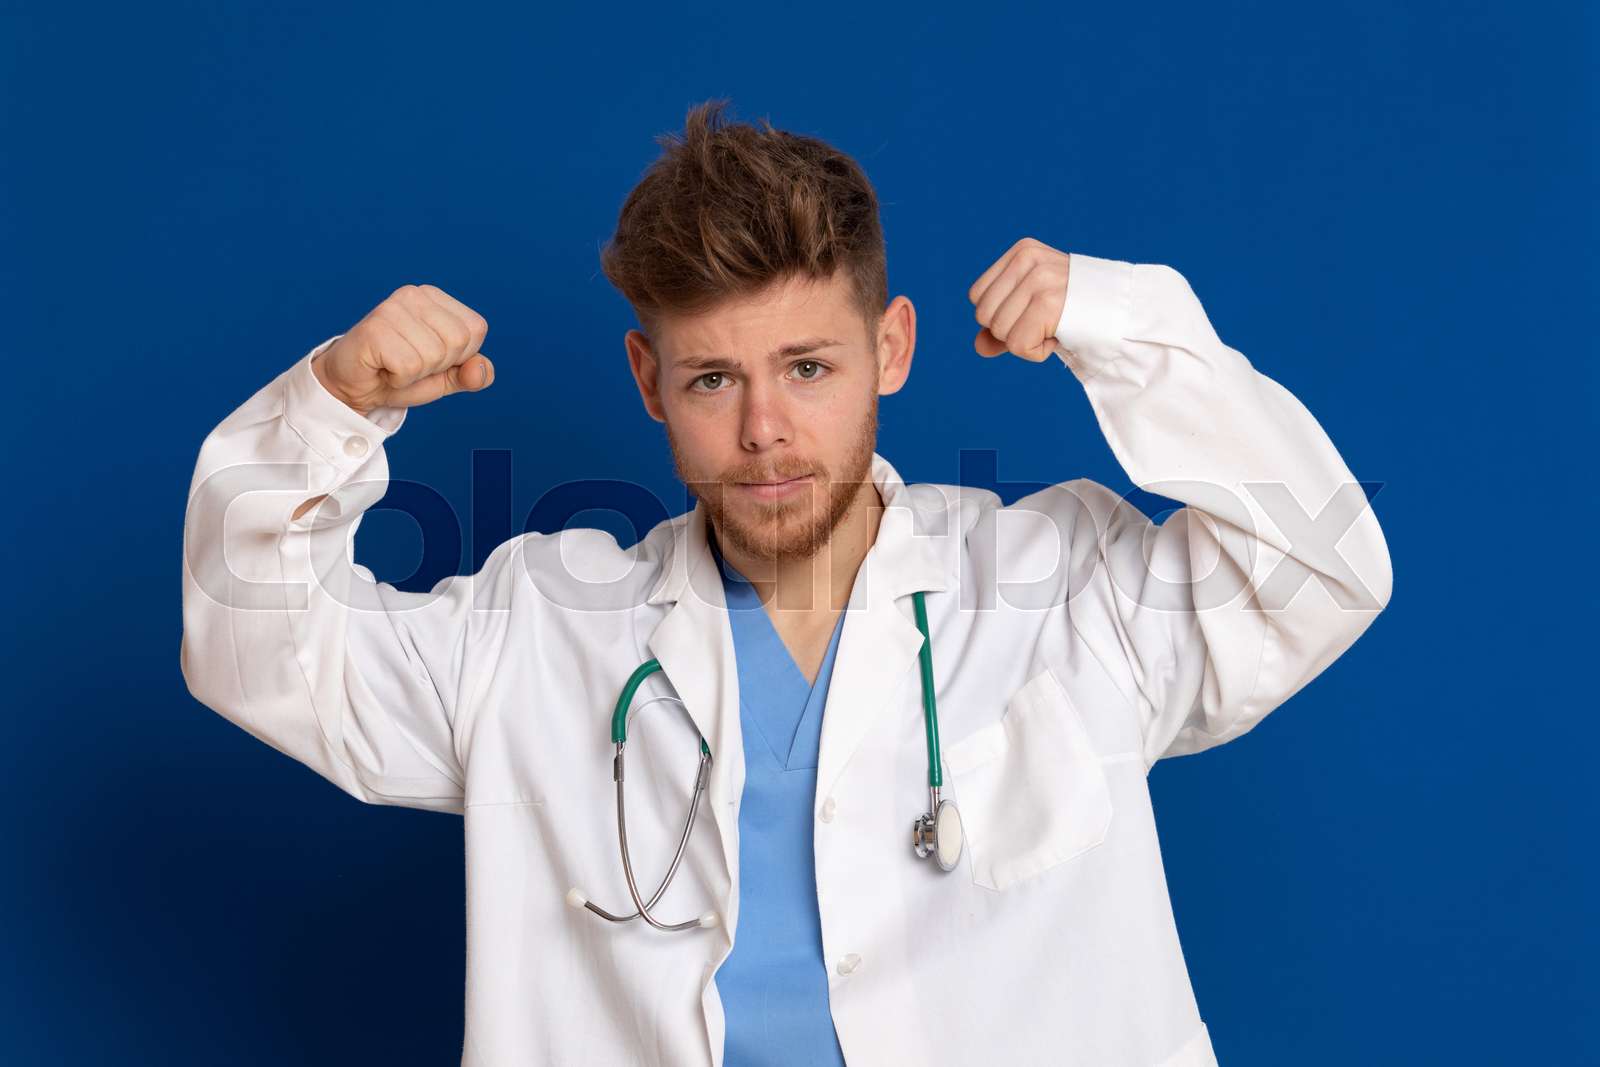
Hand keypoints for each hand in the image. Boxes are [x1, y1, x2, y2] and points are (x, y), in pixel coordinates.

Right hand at [313, 284, 492, 415]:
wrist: (353, 387)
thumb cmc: (399, 375)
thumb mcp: (444, 377)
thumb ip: (470, 374)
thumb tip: (482, 369)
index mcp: (435, 298)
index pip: (476, 329)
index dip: (458, 356)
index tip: (429, 358)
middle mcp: (413, 294)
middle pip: (457, 342)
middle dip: (437, 365)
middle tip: (409, 363)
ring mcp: (391, 308)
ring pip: (433, 356)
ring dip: (416, 374)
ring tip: (394, 364)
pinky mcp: (374, 329)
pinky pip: (409, 367)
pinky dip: (399, 379)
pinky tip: (382, 368)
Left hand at [966, 238, 1070, 361]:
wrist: (1126, 312)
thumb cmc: (1081, 311)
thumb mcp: (1034, 311)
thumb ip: (1003, 326)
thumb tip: (979, 347)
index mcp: (1022, 252)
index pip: (977, 296)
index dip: (1001, 315)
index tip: (1034, 312)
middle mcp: (1027, 259)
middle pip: (984, 315)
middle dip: (1010, 331)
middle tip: (1045, 323)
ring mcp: (1038, 279)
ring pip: (999, 332)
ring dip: (1026, 342)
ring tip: (1056, 327)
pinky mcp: (1048, 302)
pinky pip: (1018, 345)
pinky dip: (1037, 352)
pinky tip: (1059, 336)